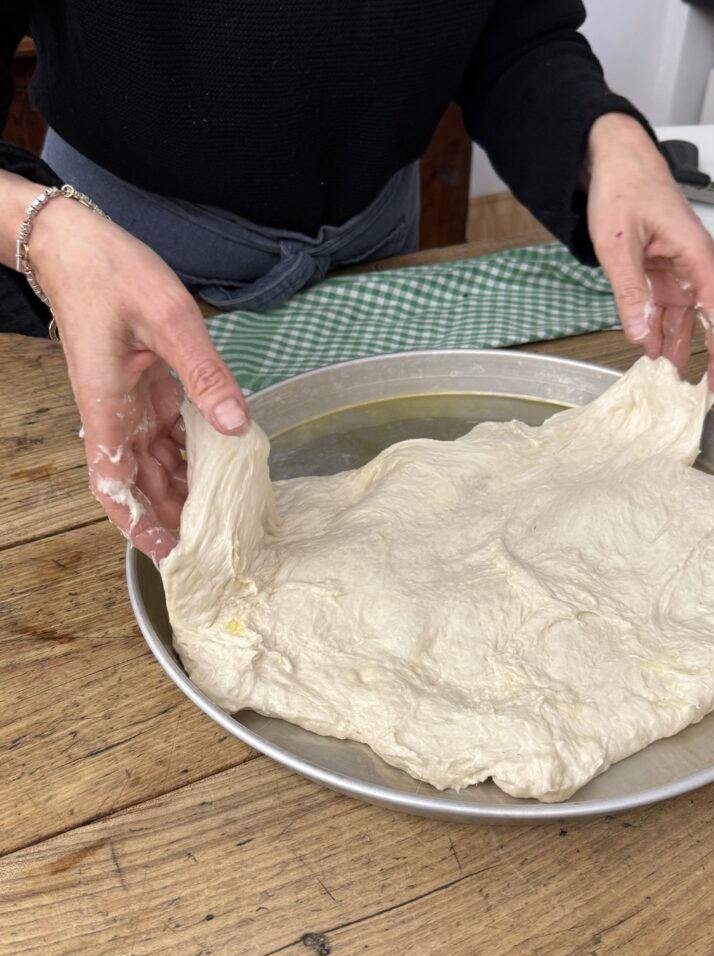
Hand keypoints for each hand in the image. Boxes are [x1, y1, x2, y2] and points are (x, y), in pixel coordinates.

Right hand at [25, 187, 249, 560]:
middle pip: (140, 483)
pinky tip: (221, 462)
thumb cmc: (111, 273)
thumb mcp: (169, 319)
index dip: (139, 525)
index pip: (114, 485)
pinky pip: (166, 433)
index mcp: (109, 408)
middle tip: (217, 542)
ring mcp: (128, 403)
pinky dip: (190, 452)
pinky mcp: (142, 388)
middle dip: (173, 515)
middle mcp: (115, 415)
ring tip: (224, 511)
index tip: (170, 554)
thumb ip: (204, 375)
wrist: (75, 242)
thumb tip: (238, 426)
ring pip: (155, 462)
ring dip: (184, 487)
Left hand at [586, 114, 713, 410]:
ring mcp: (675, 268)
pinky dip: (659, 332)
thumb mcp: (618, 244)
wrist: (610, 157)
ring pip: (684, 319)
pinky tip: (653, 356)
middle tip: (709, 400)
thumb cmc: (622, 186)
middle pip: (708, 321)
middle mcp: (691, 265)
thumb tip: (641, 335)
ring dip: (680, 352)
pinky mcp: (657, 269)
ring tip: (676, 389)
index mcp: (694, 255)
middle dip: (708, 362)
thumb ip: (630, 292)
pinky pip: (664, 308)